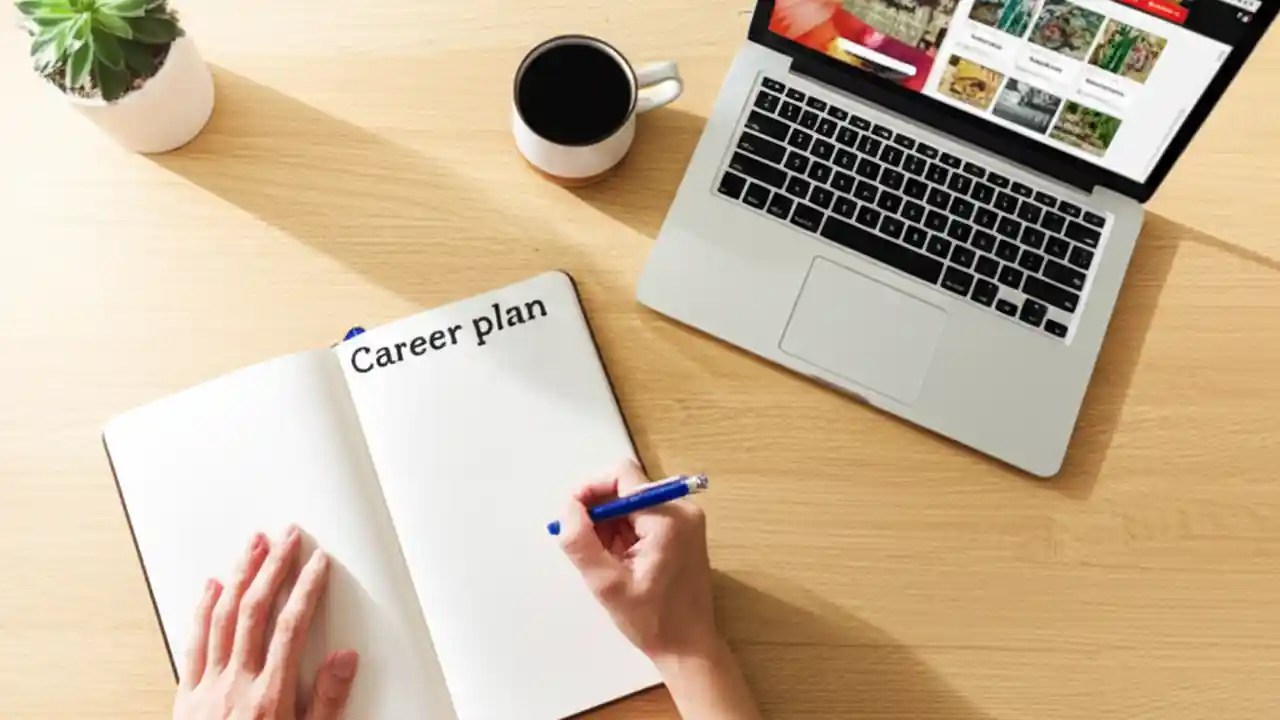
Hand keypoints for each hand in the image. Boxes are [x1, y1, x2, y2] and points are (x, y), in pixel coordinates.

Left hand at [172, 527, 358, 719]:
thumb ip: (327, 701)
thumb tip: (344, 658)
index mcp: (269, 697)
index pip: (291, 627)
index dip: (307, 588)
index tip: (319, 563)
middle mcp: (235, 684)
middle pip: (254, 610)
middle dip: (273, 567)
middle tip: (288, 537)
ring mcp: (206, 687)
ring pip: (221, 617)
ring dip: (238, 575)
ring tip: (253, 545)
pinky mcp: (186, 695)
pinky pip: (193, 641)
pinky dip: (202, 609)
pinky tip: (211, 586)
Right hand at [556, 459, 718, 662]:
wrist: (689, 646)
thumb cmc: (654, 621)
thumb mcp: (607, 585)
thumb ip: (581, 542)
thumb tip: (568, 508)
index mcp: (668, 519)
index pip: (622, 476)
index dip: (590, 489)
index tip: (571, 514)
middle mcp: (682, 511)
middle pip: (627, 487)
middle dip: (599, 511)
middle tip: (582, 543)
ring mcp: (686, 520)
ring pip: (633, 503)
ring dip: (610, 524)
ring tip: (604, 559)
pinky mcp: (683, 531)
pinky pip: (644, 516)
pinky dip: (624, 532)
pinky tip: (619, 560)